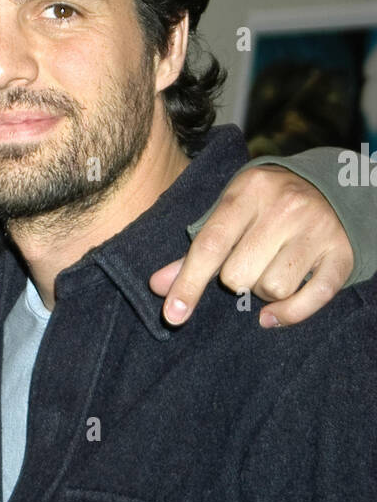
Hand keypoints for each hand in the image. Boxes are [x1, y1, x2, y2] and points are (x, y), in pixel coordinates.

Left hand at [149, 164, 353, 327]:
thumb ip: (197, 250)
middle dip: (235, 280)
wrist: (332, 186)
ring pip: (273, 289)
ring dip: (263, 293)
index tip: (173, 315)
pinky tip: (274, 315)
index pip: (211, 245)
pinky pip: (312, 299)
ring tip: (270, 270)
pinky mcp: (342, 254)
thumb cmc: (267, 206)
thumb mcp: (230, 212)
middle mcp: (286, 207)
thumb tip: (158, 286)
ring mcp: (318, 230)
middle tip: (248, 263)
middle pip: (239, 274)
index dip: (189, 283)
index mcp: (250, 191)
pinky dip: (289, 314)